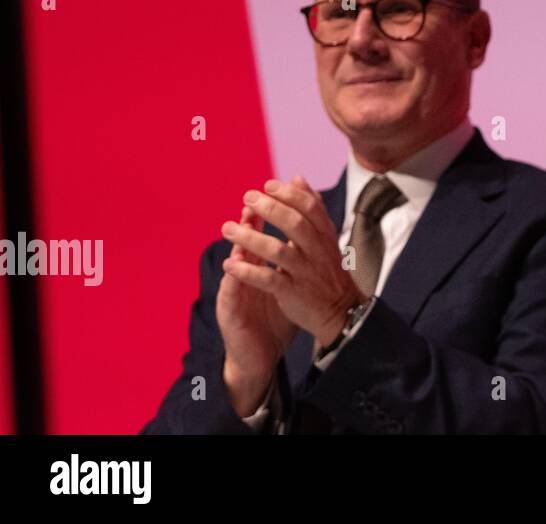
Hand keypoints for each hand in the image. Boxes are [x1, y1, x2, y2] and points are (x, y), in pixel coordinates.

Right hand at [216, 203, 296, 415]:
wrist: (259, 354)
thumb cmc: (274, 316)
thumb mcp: (289, 284)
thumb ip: (296, 259)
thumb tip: (311, 234)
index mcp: (261, 267)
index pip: (264, 236)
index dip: (269, 217)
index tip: (276, 196)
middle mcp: (246, 275)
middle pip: (247, 243)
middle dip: (250, 223)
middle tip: (252, 204)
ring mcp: (236, 292)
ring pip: (235, 264)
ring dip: (237, 246)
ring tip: (238, 228)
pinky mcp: (230, 312)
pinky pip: (230, 293)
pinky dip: (233, 279)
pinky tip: (231, 268)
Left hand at [222, 176, 365, 348]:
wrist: (340, 311)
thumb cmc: (327, 269)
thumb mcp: (326, 236)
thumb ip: (312, 208)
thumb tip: (297, 178)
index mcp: (325, 235)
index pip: (310, 207)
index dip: (289, 194)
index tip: (267, 184)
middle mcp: (318, 251)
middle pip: (295, 224)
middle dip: (269, 208)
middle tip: (247, 197)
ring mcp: (306, 272)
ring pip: (278, 251)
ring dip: (250, 238)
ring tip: (228, 229)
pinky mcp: (294, 293)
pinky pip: (268, 280)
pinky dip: (247, 271)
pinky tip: (229, 264)